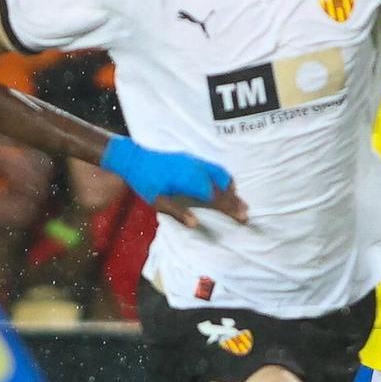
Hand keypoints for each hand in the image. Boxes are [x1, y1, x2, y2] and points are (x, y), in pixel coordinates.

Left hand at [101, 136, 247, 227]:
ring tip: (236, 202)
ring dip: (230, 189)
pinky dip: (222, 178)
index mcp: (191, 180)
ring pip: (221, 175)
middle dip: (235, 200)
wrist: (134, 158)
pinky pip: (214, 168)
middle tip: (246, 213)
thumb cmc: (146, 181)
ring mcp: (196, 161)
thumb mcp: (158, 200)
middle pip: (223, 186)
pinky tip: (221, 186)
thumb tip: (196, 224)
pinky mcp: (192, 158)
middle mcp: (197, 169)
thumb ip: (178, 212)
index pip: (217, 197)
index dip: (231, 208)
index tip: (243, 217)